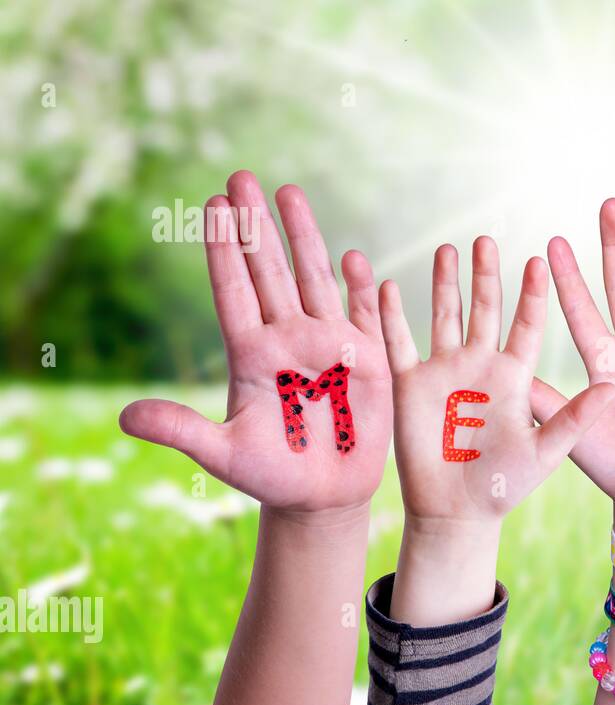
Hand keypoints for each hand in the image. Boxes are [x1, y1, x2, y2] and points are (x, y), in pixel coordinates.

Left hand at [119, 170, 391, 514]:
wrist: (321, 497)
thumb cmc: (270, 476)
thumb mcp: (222, 456)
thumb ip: (181, 431)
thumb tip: (126, 417)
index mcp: (251, 354)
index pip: (233, 290)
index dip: (222, 249)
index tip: (211, 205)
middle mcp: (288, 339)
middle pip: (269, 271)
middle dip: (255, 224)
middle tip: (240, 177)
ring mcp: (328, 346)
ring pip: (312, 279)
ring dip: (302, 236)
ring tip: (287, 191)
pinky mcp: (368, 362)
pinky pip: (362, 315)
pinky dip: (359, 288)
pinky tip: (352, 257)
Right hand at [379, 237, 614, 522]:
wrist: (457, 512)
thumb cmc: (506, 487)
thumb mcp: (547, 452)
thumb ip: (575, 419)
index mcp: (514, 376)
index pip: (526, 325)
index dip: (531, 294)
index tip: (539, 260)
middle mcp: (480, 366)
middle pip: (484, 309)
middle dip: (486, 275)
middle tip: (487, 240)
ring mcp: (445, 372)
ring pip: (445, 315)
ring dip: (445, 283)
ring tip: (449, 249)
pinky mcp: (412, 385)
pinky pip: (400, 342)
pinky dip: (392, 315)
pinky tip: (388, 285)